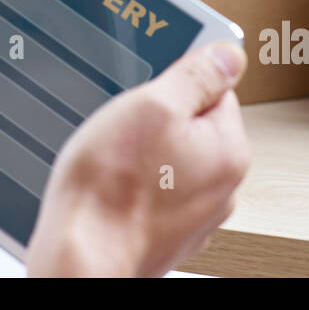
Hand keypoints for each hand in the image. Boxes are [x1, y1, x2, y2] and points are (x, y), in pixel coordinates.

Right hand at [27, 41, 250, 276]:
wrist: (78, 256)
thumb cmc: (110, 189)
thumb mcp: (151, 106)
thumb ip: (197, 75)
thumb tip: (230, 53)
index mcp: (229, 151)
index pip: (215, 89)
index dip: (175, 82)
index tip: (150, 87)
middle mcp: (221, 187)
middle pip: (192, 124)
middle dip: (156, 118)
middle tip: (124, 125)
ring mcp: (193, 214)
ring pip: (169, 157)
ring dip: (142, 150)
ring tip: (114, 158)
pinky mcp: (165, 231)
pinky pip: (154, 188)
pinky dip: (135, 182)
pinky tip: (111, 183)